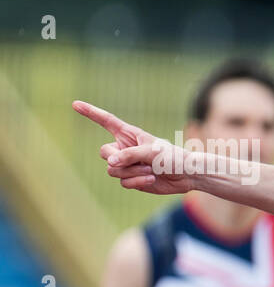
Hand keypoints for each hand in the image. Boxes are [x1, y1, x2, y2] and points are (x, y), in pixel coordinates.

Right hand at [72, 100, 194, 194]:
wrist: (186, 175)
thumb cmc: (173, 157)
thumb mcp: (152, 152)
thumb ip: (130, 155)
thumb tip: (110, 163)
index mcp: (129, 134)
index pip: (106, 121)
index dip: (90, 112)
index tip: (75, 104)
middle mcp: (125, 148)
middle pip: (104, 153)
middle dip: (119, 159)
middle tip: (140, 161)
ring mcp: (127, 164)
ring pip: (113, 170)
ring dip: (132, 172)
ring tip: (150, 171)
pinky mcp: (131, 178)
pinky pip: (123, 182)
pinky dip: (136, 181)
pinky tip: (151, 179)